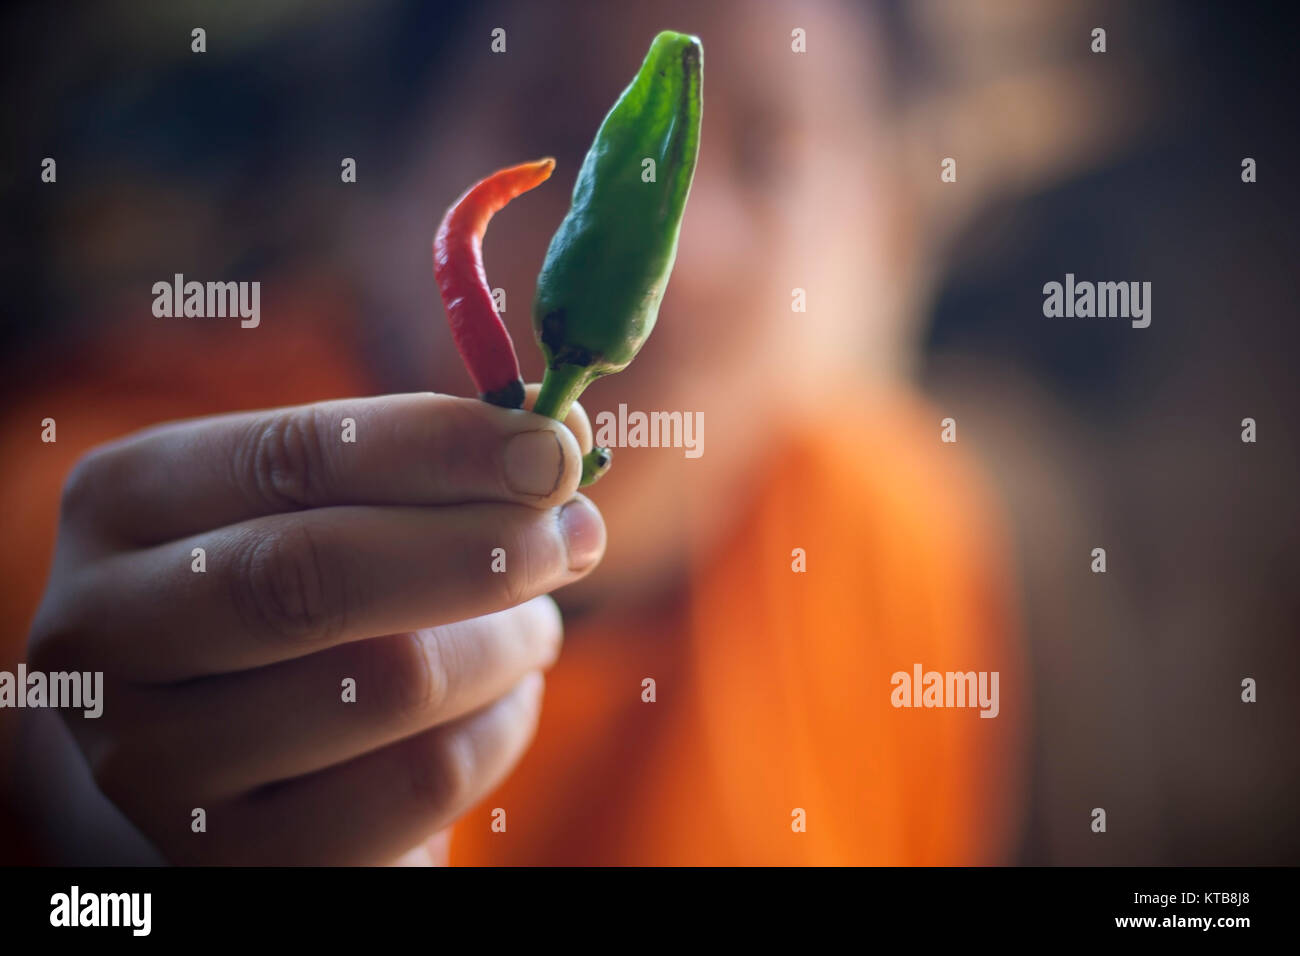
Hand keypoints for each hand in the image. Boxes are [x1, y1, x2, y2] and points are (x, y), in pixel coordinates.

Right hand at [25, 389, 603, 863]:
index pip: (293, 455)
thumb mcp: (344, 505)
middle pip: (316, 572)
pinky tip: (501, 702)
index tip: (554, 447)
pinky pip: (425, 780)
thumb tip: (560, 438)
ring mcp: (154, 763)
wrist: (259, 753)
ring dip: (505, 642)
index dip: (441, 446)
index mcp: (125, 505)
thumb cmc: (318, 594)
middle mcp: (103, 632)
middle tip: (574, 534)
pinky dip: (500, 727)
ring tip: (528, 628)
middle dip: (482, 547)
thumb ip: (433, 464)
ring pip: (391, 680)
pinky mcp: (235, 861)